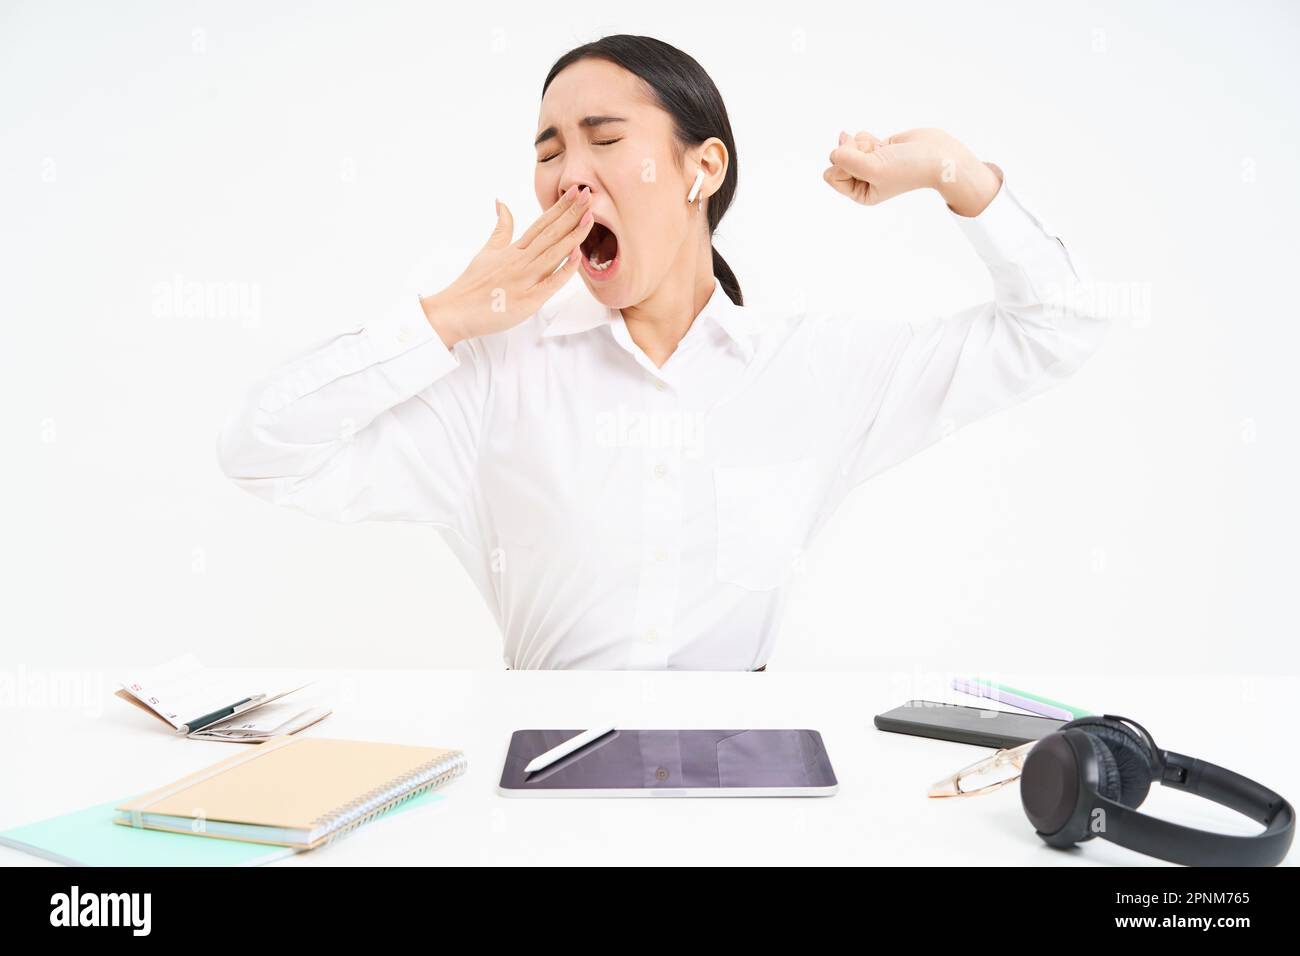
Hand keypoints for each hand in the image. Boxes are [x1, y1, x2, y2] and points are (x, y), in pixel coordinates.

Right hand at [420, 185, 595, 346]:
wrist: (455, 311)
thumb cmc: (472, 284)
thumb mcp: (487, 250)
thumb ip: (501, 227)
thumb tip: (500, 202)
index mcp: (514, 249)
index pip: (541, 223)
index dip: (560, 207)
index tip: (575, 192)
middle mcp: (520, 260)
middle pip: (550, 233)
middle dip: (571, 214)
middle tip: (588, 195)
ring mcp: (524, 279)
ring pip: (553, 253)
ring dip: (572, 235)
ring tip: (590, 218)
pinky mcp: (527, 300)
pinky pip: (550, 283)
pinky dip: (564, 270)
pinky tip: (577, 255)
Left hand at [823, 127, 1001, 215]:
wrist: (938, 156)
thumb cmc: (908, 167)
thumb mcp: (872, 169)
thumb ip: (845, 160)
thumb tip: (834, 150)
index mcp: (860, 194)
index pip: (831, 175)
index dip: (844, 165)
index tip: (866, 164)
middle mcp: (862, 180)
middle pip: (837, 158)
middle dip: (855, 151)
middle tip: (876, 155)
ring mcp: (869, 163)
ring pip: (848, 146)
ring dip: (864, 144)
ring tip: (883, 151)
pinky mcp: (876, 148)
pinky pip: (858, 138)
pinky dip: (868, 138)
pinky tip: (884, 144)